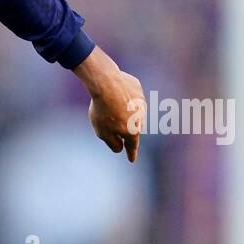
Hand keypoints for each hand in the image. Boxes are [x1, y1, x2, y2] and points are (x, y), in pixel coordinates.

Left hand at [73, 45, 146, 162]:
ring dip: (124, 112)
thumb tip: (120, 148)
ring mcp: (141, 102)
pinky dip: (123, 97)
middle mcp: (141, 117)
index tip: (131, 160)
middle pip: (133, 128)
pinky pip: (130, 96)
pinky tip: (114, 93)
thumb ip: (112, 143)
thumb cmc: (103, 110)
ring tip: (109, 106)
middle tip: (112, 124)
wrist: (106, 83)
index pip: (132, 146)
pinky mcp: (137, 89)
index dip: (131, 154)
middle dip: (125, 129)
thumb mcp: (102, 132)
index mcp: (132, 131)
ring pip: (134, 112)